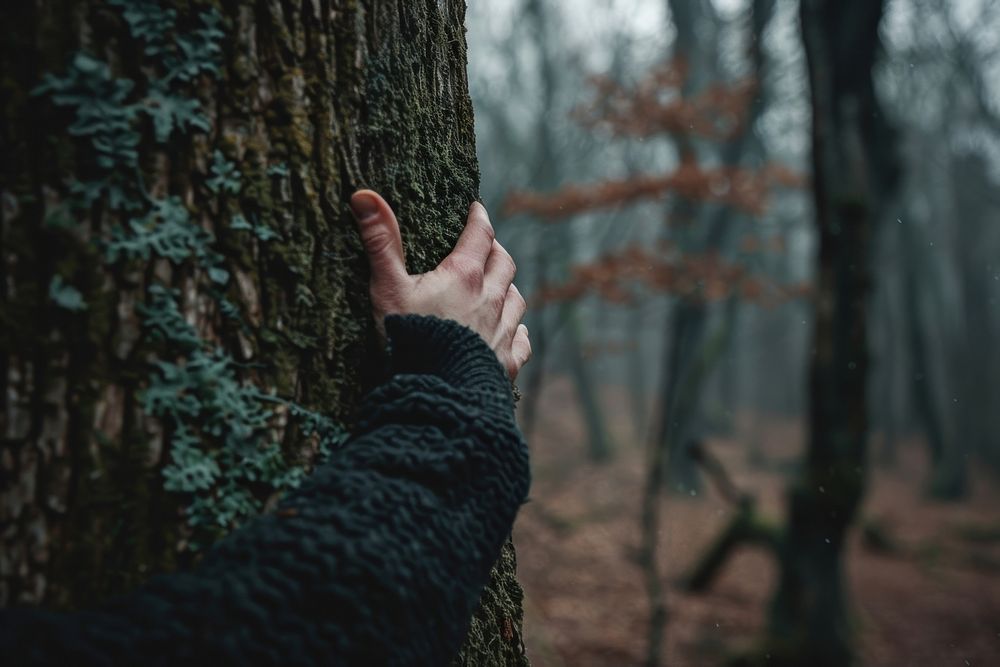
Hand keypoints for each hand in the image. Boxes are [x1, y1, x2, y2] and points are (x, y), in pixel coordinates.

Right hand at [350, 190, 531, 379]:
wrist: (433, 394)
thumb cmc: (408, 338)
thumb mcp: (387, 287)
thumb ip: (379, 242)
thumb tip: (363, 195)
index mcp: (465, 276)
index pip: (480, 235)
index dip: (479, 219)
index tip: (477, 209)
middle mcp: (491, 301)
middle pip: (504, 265)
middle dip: (496, 251)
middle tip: (487, 246)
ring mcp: (502, 333)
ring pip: (516, 301)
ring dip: (508, 288)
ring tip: (499, 286)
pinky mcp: (506, 364)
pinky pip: (521, 342)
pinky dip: (517, 332)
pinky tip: (512, 332)